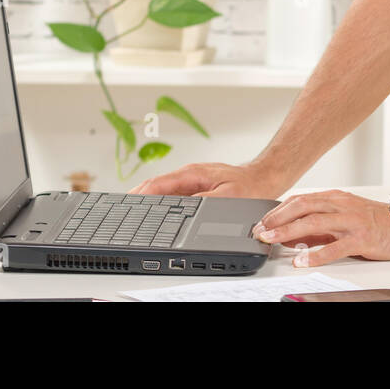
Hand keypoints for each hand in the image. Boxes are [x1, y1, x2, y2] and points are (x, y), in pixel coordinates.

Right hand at [126, 161, 284, 199]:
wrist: (265, 178)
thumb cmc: (250, 185)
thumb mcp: (227, 195)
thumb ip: (203, 201)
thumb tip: (183, 208)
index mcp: (192, 173)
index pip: (158, 183)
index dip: (140, 194)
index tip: (127, 203)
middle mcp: (189, 176)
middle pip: (156, 187)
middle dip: (138, 198)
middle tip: (124, 212)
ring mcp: (191, 182)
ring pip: (163, 191)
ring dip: (149, 201)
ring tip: (134, 214)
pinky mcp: (196, 188)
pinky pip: (173, 196)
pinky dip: (162, 204)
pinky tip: (157, 214)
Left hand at [251, 189, 389, 267]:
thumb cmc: (377, 223)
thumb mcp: (345, 219)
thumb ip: (320, 226)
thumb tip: (292, 235)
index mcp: (336, 198)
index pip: (301, 200)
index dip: (278, 210)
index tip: (262, 222)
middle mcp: (341, 205)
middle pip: (302, 207)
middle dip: (277, 219)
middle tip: (259, 231)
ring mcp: (351, 221)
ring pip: (314, 222)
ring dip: (288, 231)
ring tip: (271, 240)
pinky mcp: (361, 238)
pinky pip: (334, 247)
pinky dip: (315, 254)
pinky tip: (301, 261)